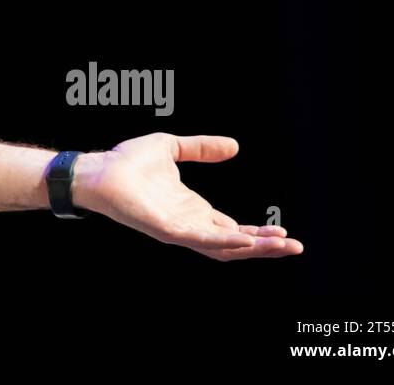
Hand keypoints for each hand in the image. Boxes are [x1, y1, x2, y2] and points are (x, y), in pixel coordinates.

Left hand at [70, 132, 303, 260]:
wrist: (98, 168)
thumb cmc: (128, 161)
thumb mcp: (173, 147)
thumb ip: (202, 147)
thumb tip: (235, 146)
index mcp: (193, 210)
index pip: (233, 229)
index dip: (258, 233)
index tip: (283, 230)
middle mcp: (189, 224)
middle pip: (235, 245)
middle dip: (266, 247)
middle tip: (295, 246)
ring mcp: (178, 230)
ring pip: (223, 249)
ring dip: (253, 249)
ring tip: (282, 246)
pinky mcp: (165, 229)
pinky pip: (198, 240)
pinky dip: (222, 242)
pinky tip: (243, 239)